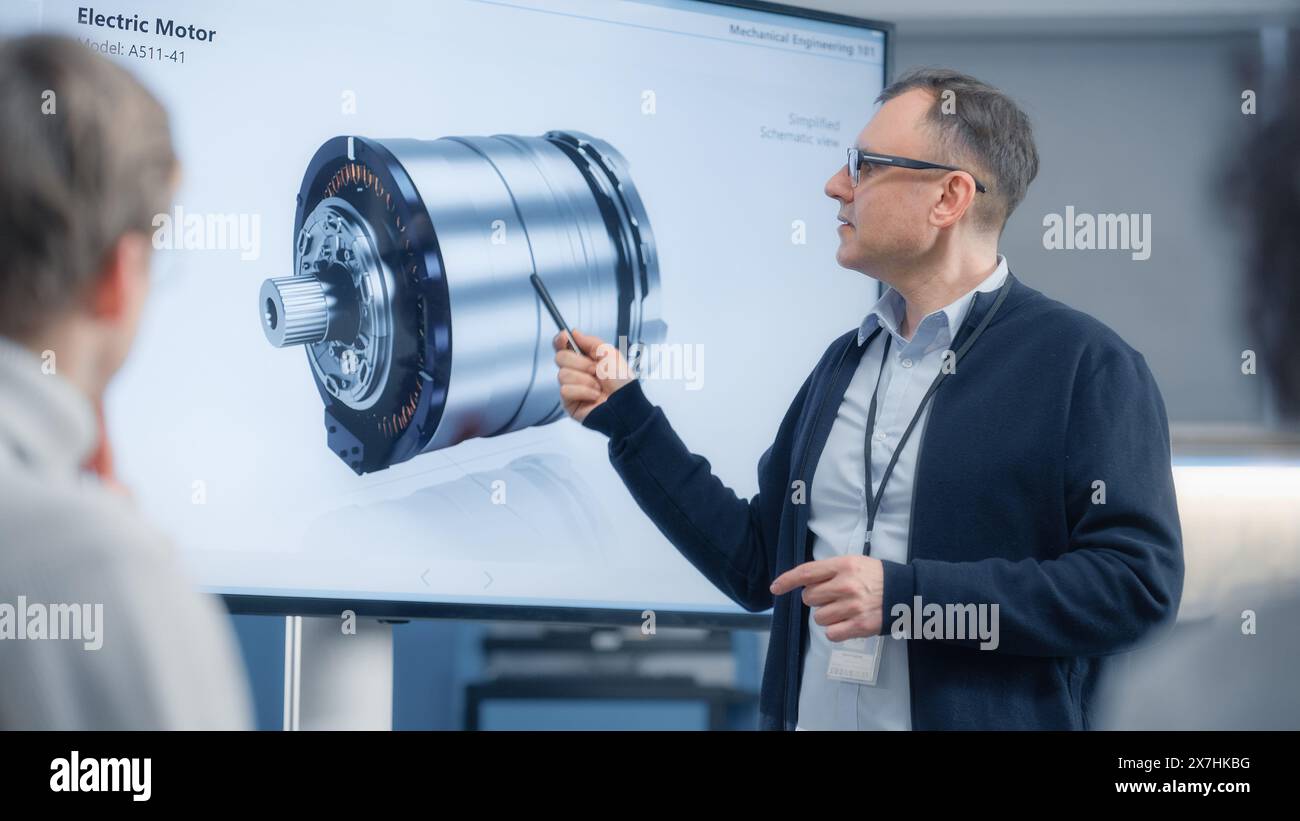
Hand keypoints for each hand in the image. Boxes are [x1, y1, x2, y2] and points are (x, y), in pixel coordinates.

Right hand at [552, 329, 634, 422]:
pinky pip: (565, 390)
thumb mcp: (610, 355)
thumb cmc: (623, 383)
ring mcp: (571, 387)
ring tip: (598, 386)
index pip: (564, 346)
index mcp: (585, 359)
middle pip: (560, 357)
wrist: (626, 404)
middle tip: (595, 370)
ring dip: (584, 379)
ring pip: (562, 374)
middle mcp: (576, 372)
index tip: (564, 337)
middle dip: (580, 363)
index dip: (560, 340)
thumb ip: (591, 342)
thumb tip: (574, 333)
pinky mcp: (568, 402)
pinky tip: (593, 396)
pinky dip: (583, 391)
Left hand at [769, 555, 884, 640]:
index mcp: (843, 565)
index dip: (787, 580)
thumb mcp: (854, 563)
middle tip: (834, 597)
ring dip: (827, 616)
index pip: (806, 572)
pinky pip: (831, 634)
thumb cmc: (876, 577)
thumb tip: (803, 582)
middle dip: (817, 599)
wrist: (906, 592)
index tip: (775, 588)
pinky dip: (836, 631)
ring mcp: (852, 606)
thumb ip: (829, 570)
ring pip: (819, 618)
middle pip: (809, 598)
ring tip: (844, 610)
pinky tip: (847, 623)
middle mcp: (845, 585)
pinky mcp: (859, 625)